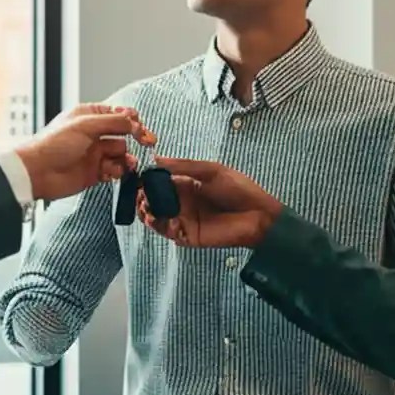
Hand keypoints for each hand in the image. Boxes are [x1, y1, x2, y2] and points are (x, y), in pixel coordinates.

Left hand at [15, 104, 153, 199]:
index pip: (119, 114)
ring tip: (126, 163)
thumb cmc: (54, 144)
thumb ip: (113, 122)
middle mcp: (93, 134)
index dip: (132, 120)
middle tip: (147, 143)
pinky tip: (111, 172)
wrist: (38, 172)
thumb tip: (134, 121)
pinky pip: (114, 170)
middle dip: (136, 139)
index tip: (141, 127)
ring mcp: (94, 153)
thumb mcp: (85, 125)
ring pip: (121, 154)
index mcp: (89, 116)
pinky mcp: (94, 172)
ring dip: (126, 159)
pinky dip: (117, 171)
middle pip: (124, 134)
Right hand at [136, 157, 283, 248]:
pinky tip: (156, 217)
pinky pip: (166, 231)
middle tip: (139, 194)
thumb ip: (184, 166)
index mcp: (186, 184)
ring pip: (155, 216)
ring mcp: (182, 219)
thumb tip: (156, 159)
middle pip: (153, 200)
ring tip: (145, 206)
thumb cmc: (238, 189)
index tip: (136, 177)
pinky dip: (157, 225)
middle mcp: (181, 201)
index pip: (159, 182)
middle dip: (142, 197)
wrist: (257, 215)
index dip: (147, 180)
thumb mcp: (211, 171)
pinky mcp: (186, 235)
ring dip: (146, 211)